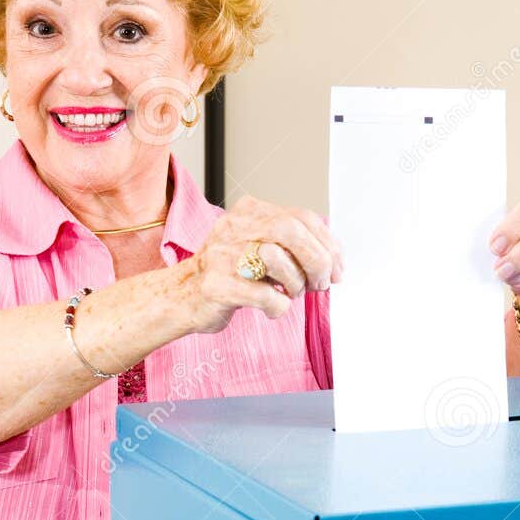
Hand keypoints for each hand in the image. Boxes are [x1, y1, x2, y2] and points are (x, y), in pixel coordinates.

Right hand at [180, 193, 343, 335]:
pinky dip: (278, 306)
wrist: (182, 297)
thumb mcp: (260, 248)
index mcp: (250, 212)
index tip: (338, 269)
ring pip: (277, 258)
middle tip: (320, 284)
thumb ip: (292, 246)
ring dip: (295, 283)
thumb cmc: (229, 275)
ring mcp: (222, 254)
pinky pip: (264, 295)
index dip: (328, 245)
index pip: (302, 217)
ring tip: (289, 293)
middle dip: (317, 260)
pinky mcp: (216, 285)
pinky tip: (271, 308)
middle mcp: (235, 227)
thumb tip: (333, 263)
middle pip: (292, 231)